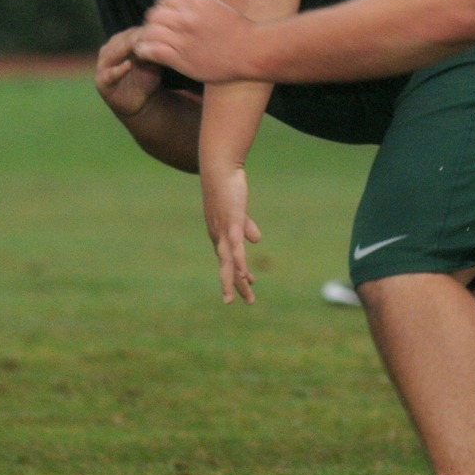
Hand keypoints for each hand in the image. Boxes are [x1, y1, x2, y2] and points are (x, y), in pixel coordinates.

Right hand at [95, 27, 163, 119]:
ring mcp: (103, 64)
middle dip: (140, 40)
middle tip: (155, 38)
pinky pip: (111, 73)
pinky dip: (119, 69)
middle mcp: (109, 48)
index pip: (134, 32)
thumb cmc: (148, 76)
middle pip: (125, 41)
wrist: (141, 101)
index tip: (163, 31)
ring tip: (143, 50)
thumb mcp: (153, 60)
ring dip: (128, 51)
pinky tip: (128, 65)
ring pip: (116, 53)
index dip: (148, 32)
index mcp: (120, 40)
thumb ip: (154, 48)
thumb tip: (162, 32)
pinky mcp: (101, 80)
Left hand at [135, 0, 255, 83]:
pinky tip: (149, 54)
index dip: (164, 6)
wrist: (251, 52)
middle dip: (154, 22)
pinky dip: (145, 51)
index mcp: (196, 2)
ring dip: (147, 37)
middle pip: (154, 14)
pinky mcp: (180, 57)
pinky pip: (151, 50)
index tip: (167, 16)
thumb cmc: (238, 29)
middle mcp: (187, 17)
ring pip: (150, 31)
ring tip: (151, 43)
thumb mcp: (220, 6)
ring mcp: (182, 38)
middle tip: (158, 31)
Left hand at [201, 164, 261, 304]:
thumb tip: (257, 241)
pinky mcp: (231, 224)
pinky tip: (244, 273)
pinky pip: (236, 247)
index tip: (250, 284)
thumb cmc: (228, 188)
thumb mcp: (238, 212)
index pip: (229, 261)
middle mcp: (218, 237)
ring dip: (232, 281)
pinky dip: (239, 262)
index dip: (238, 274)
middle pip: (226, 267)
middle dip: (232, 286)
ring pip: (228, 262)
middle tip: (232, 303)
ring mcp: (223, 232)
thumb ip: (247, 227)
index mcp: (220, 235)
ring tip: (235, 297)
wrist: (219, 171)